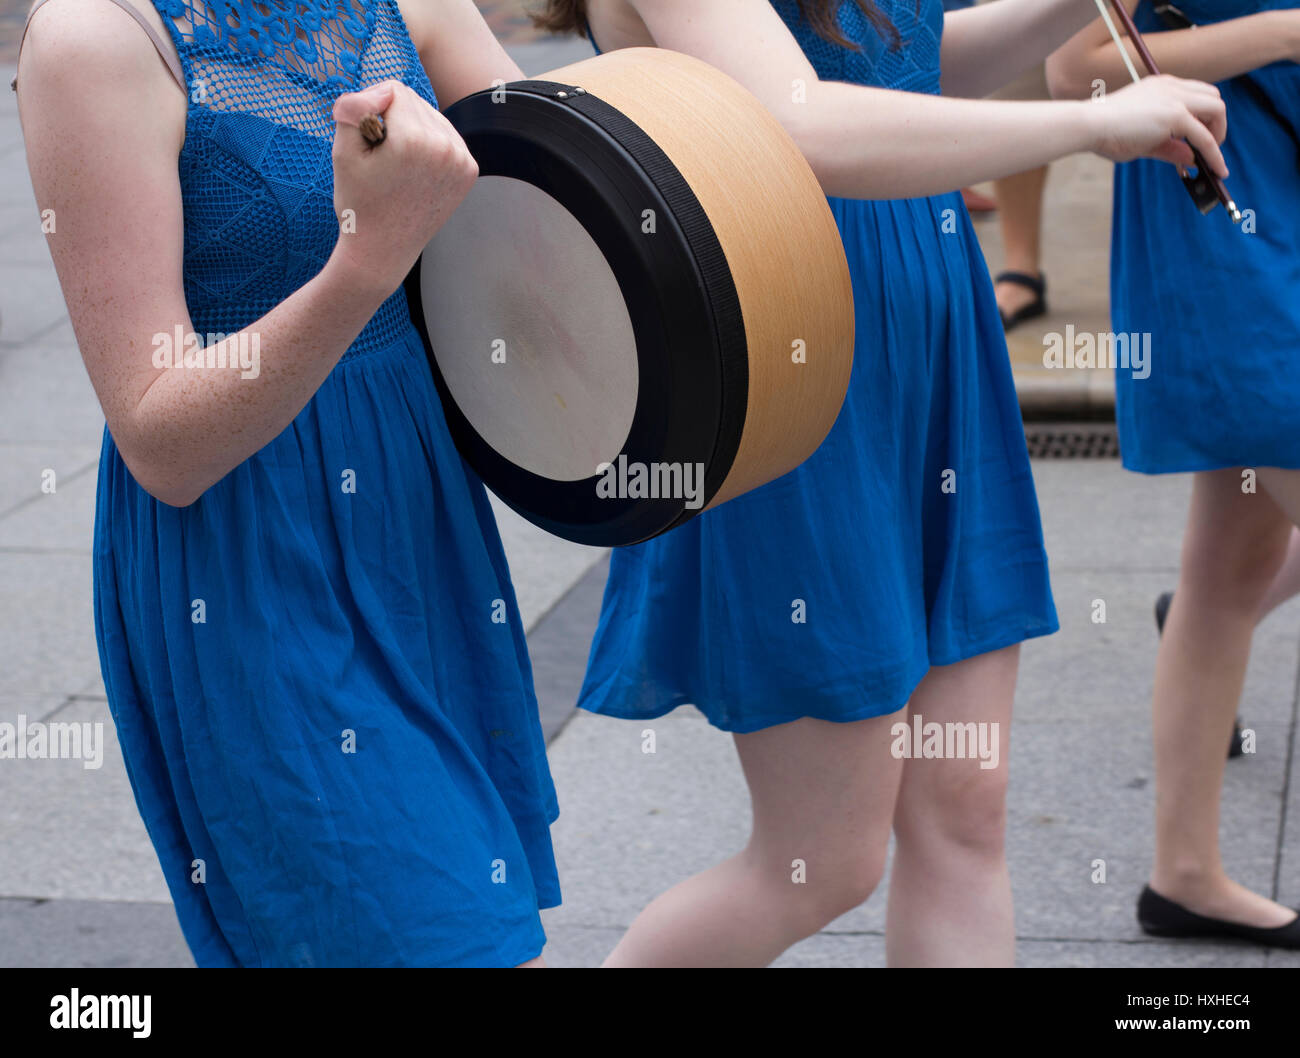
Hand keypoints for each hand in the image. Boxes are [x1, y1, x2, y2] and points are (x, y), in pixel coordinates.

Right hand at [329, 80, 478, 296]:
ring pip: (430, 116)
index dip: (371, 107)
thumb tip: (382, 91)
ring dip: (410, 129)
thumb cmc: (358, 203)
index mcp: (415, 140)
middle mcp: (446, 148)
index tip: (365, 138)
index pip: (393, 89)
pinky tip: (414, 169)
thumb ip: (356, 106)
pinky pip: (445, 136)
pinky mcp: (469, 171)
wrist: (383, 251)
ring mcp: (462, 161)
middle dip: (392, 119)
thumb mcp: (343, 150)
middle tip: (381, 159)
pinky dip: (428, 144)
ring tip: (397, 165)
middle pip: (414, 100)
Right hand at [1086, 73, 1227, 174]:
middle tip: (1208, 146)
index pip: (1195, 95)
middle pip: (1213, 97)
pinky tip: (1215, 168)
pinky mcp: (1176, 115)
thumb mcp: (1142, 141)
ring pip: (1218, 109)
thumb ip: (1169, 147)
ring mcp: (1175, 98)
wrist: (1088, 125)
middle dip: (1216, 122)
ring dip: (1219, 134)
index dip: (1202, 117)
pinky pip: (1205, 136)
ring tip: (1212, 158)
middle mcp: (1172, 87)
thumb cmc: (1104, 132)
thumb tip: (1192, 158)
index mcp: (1161, 86)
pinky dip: (1214, 153)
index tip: (1198, 138)